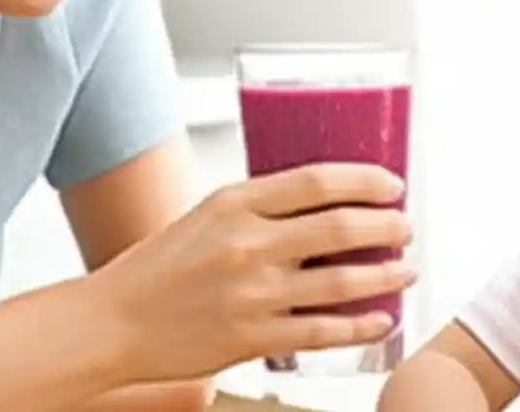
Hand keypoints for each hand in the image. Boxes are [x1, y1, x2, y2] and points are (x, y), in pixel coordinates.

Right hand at [88, 163, 414, 382]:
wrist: (113, 323)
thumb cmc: (158, 269)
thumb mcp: (205, 217)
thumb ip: (257, 209)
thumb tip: (321, 203)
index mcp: (234, 203)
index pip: (317, 181)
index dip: (366, 181)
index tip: (392, 186)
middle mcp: (247, 244)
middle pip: (339, 226)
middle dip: (386, 226)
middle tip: (405, 227)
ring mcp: (252, 293)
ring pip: (342, 281)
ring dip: (385, 275)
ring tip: (406, 270)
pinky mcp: (253, 337)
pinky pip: (323, 330)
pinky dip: (361, 325)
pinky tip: (381, 319)